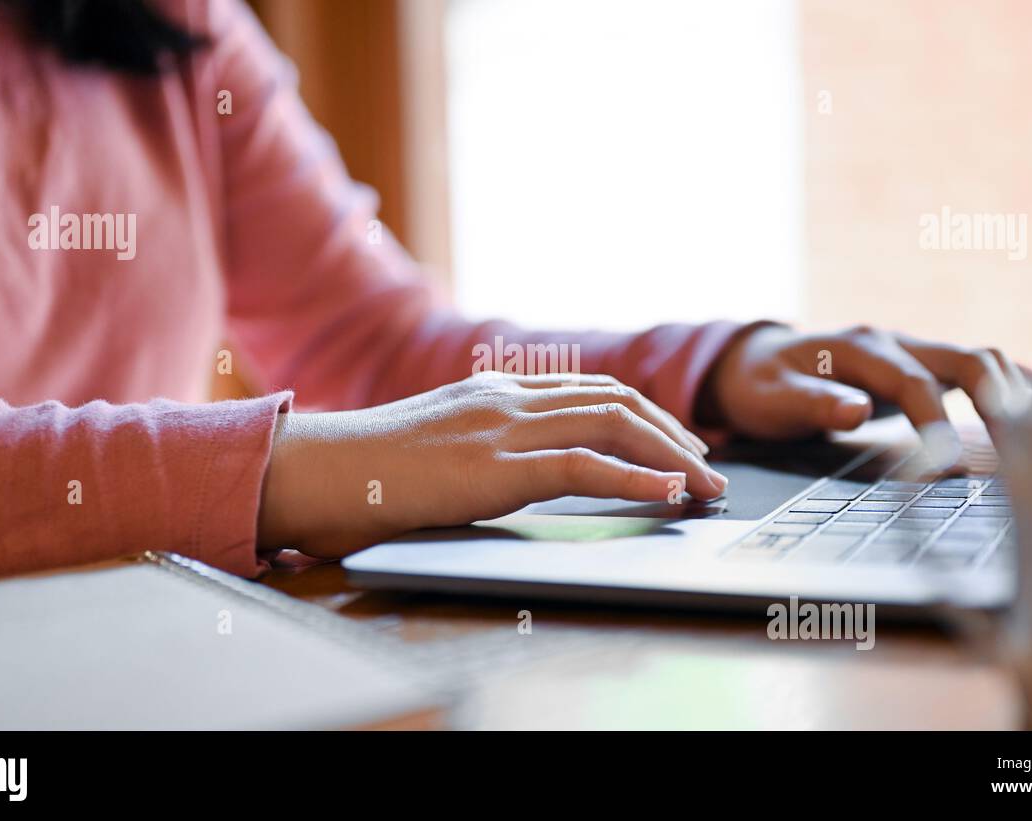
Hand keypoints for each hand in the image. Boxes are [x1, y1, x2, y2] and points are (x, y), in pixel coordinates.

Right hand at [258, 371, 728, 556]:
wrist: (322, 469)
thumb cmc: (371, 467)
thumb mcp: (439, 439)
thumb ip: (484, 441)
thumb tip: (521, 465)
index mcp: (498, 390)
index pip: (593, 389)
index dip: (646, 414)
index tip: (677, 443)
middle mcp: (510, 399)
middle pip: (616, 400)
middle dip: (673, 433)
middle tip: (709, 467)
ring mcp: (504, 429)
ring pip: (612, 424)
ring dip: (670, 455)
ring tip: (705, 485)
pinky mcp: (495, 468)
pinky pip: (582, 466)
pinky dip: (634, 477)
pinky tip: (665, 493)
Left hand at [702, 323, 1031, 445]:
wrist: (751, 361)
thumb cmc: (760, 384)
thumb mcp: (770, 399)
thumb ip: (811, 405)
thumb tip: (854, 411)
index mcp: (859, 349)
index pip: (912, 383)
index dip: (937, 422)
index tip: (953, 465)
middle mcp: (894, 342)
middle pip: (966, 360)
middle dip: (999, 403)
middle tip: (1023, 453)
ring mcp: (911, 351)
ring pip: (979, 360)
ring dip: (1012, 392)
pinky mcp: (919, 366)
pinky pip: (973, 368)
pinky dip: (1009, 382)